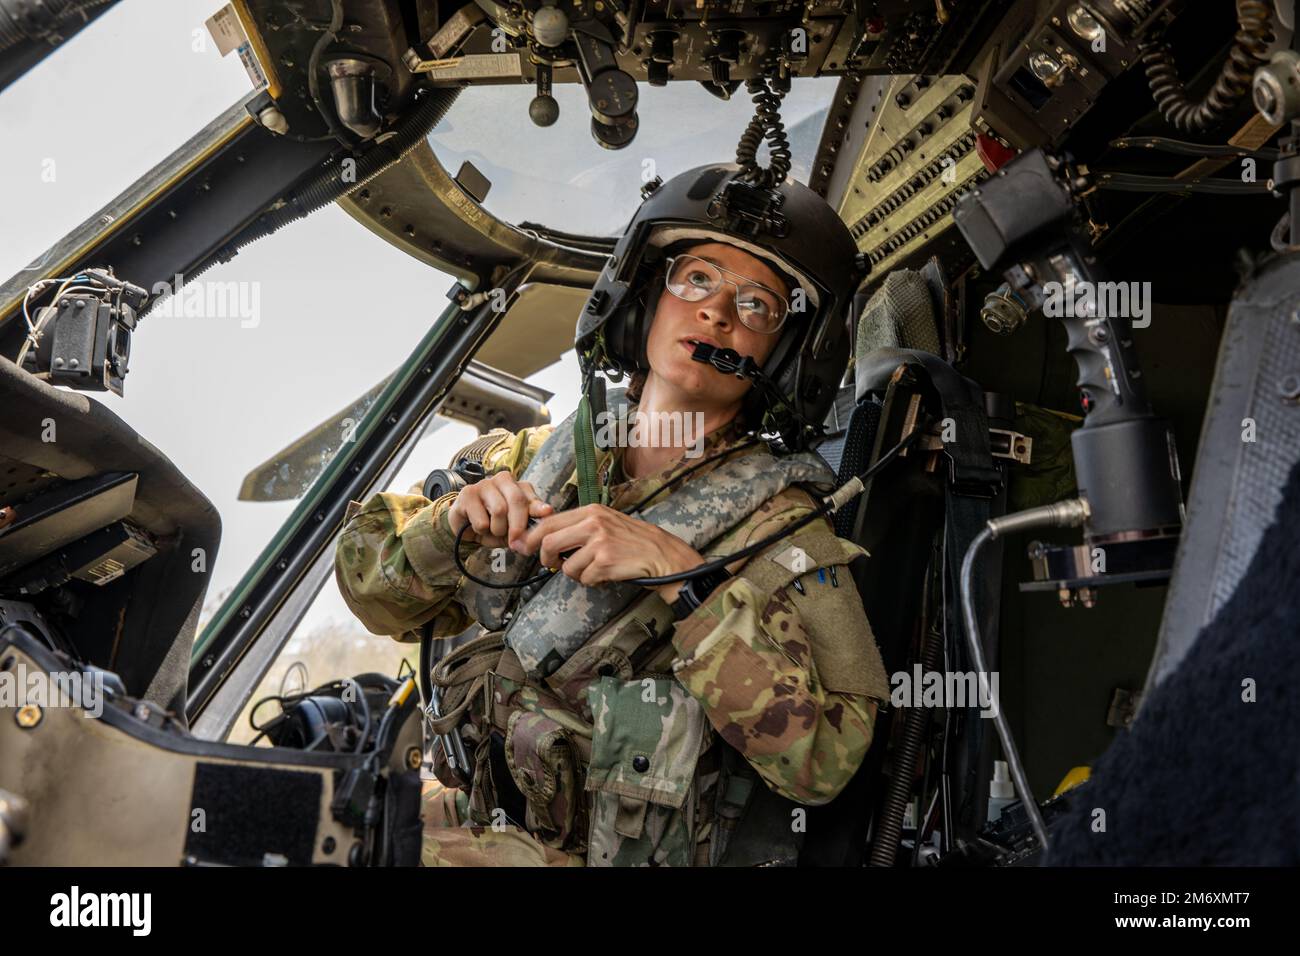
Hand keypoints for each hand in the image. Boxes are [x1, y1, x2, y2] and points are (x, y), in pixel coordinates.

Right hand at [446, 472, 552, 548]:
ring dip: (497, 529)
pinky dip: (482, 531)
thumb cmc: (494, 526)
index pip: (531, 496)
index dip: (537, 508)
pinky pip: (481, 520)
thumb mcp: (515, 527)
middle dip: (518, 525)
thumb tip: (548, 510)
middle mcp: (502, 480)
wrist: (465, 529)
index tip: (546, 514)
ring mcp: (483, 484)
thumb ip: (531, 519)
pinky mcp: (467, 494)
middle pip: (517, 500)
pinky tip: (479, 528)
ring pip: (499, 510)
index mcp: (517, 485)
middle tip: (515, 541)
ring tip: (493, 531)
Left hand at [517, 504, 703, 601]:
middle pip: (549, 542)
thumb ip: (578, 527)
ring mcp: (599, 542)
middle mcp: (593, 523)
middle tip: (550, 565)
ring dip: (576, 574)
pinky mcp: (606, 561)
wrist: (661, 554)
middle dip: (544, 558)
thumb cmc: (632, 541)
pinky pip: (584, 578)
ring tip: (592, 569)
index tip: (521, 545)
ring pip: (566, 565)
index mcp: (590, 511)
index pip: (549, 521)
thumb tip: (545, 539)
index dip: (531, 536)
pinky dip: (592, 581)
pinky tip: (606, 574)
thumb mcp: (606, 522)